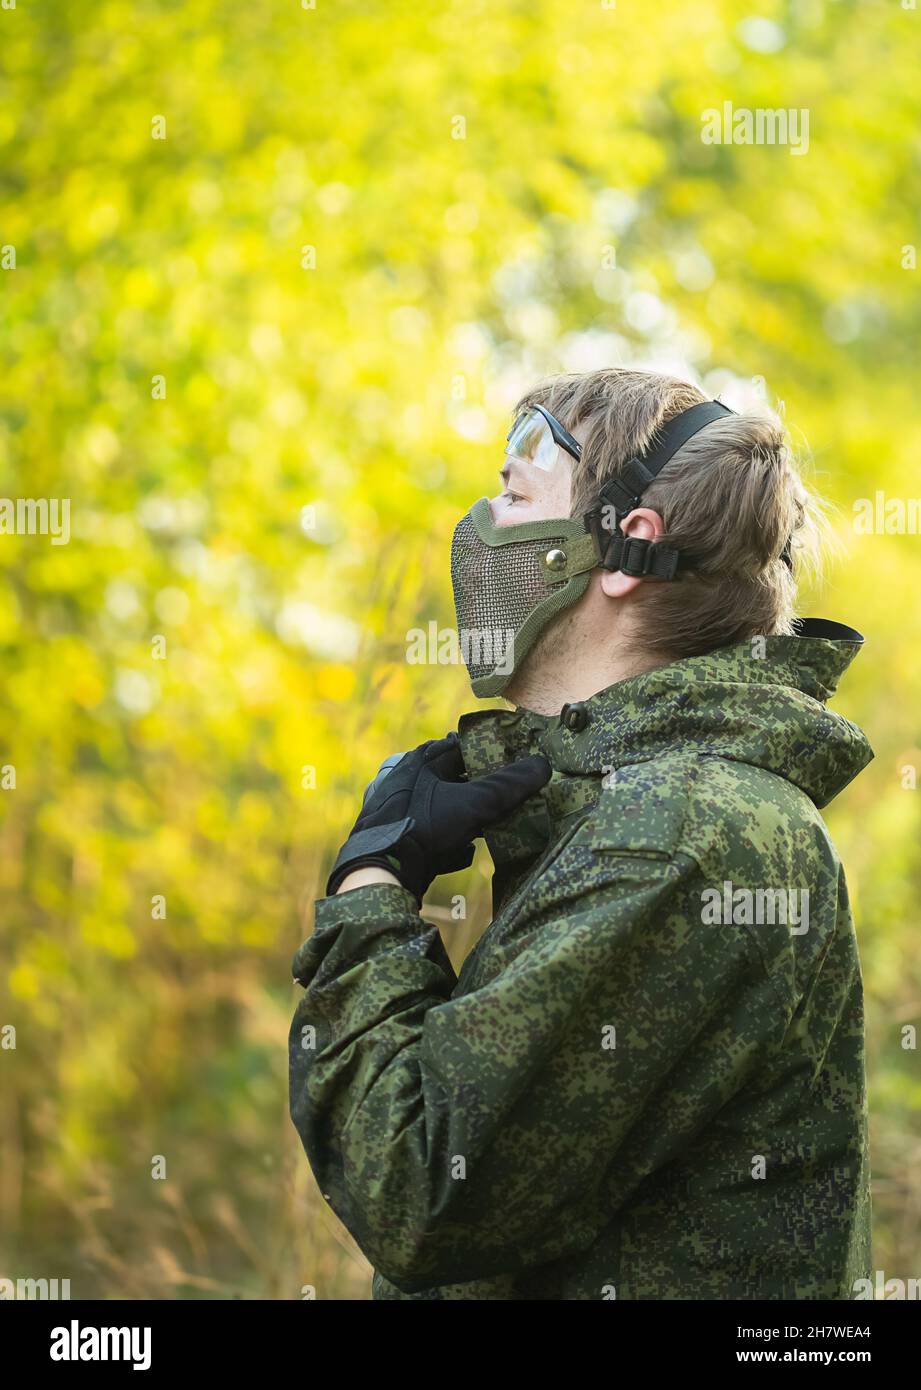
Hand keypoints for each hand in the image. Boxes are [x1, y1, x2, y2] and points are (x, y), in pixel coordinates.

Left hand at [325, 733, 551, 903]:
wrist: (380, 870)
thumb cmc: (425, 825)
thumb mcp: (474, 803)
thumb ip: (510, 786)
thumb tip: (544, 765)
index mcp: (422, 761)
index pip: (464, 746)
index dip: (492, 754)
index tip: (516, 766)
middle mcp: (407, 780)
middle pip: (455, 780)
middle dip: (482, 793)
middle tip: (506, 803)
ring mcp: (398, 810)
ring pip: (443, 808)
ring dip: (467, 820)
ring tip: (488, 830)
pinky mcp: (395, 837)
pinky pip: (429, 834)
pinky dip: (448, 843)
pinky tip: (460, 854)